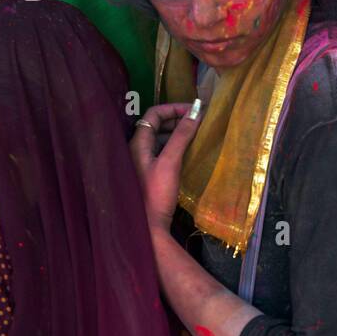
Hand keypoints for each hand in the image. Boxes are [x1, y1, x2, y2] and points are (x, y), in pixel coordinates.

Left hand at [128, 102, 202, 233]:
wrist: (149, 227)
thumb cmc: (156, 193)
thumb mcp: (171, 161)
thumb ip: (181, 136)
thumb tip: (196, 111)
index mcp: (137, 143)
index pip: (154, 114)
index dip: (174, 108)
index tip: (195, 111)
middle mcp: (137, 150)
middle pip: (156, 125)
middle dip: (177, 119)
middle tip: (199, 121)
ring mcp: (142, 163)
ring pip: (160, 139)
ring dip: (178, 134)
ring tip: (197, 135)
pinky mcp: (150, 175)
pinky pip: (163, 153)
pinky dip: (176, 147)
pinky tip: (190, 153)